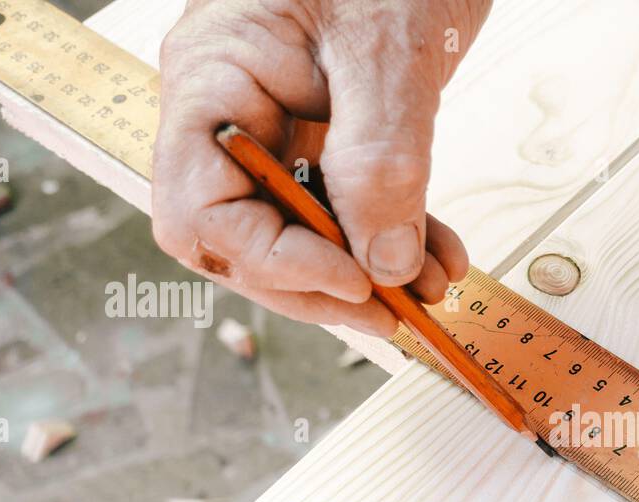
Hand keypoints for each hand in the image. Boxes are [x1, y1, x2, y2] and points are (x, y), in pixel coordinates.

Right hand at [152, 0, 490, 335]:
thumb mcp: (387, 52)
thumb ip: (380, 161)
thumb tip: (380, 264)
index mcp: (214, 84)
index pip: (201, 214)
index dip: (271, 264)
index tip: (351, 283)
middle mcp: (233, 115)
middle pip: (246, 241)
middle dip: (323, 286)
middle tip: (394, 312)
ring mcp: (279, 129)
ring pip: (301, 236)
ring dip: (368, 276)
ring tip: (429, 289)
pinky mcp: (329, 137)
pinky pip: (347, 210)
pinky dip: (392, 242)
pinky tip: (437, 257)